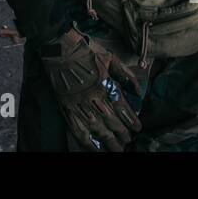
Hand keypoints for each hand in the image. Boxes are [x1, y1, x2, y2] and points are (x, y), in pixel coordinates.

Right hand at [40, 27, 141, 150]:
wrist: (60, 49)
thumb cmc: (86, 51)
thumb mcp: (111, 58)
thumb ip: (126, 75)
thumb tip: (138, 91)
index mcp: (107, 86)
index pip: (124, 111)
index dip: (133, 122)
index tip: (137, 128)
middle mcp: (95, 100)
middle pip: (113, 124)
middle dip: (123, 135)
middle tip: (128, 141)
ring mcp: (80, 107)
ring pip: (99, 131)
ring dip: (110, 143)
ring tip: (117, 150)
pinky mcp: (67, 110)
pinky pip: (79, 132)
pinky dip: (88, 143)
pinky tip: (96, 149)